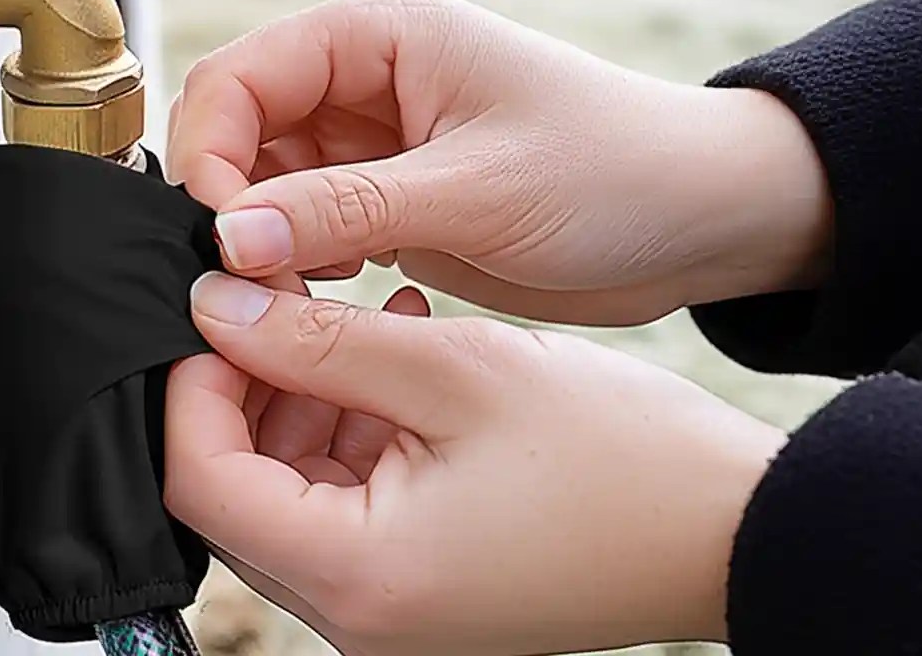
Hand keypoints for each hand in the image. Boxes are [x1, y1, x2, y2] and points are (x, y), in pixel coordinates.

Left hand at [165, 272, 786, 655]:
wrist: (726, 527)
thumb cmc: (623, 461)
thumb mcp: (454, 370)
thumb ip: (318, 339)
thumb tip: (221, 307)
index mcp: (358, 578)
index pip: (200, 479)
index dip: (195, 385)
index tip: (222, 312)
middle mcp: (358, 616)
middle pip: (239, 488)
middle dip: (254, 387)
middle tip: (292, 306)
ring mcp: (388, 610)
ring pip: (289, 491)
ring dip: (309, 401)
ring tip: (369, 326)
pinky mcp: (417, 589)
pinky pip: (345, 507)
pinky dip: (355, 433)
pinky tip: (400, 364)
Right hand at [167, 0, 831, 325]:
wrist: (696, 221)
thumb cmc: (617, 172)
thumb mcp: (478, 192)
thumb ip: (344, 212)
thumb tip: (231, 237)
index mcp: (381, 34)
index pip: (239, 78)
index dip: (211, 156)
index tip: (220, 237)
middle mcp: (367, 78)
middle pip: (240, 131)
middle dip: (232, 205)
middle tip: (250, 281)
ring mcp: (375, 141)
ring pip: (266, 185)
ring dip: (263, 241)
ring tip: (293, 294)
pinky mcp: (390, 198)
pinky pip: (307, 226)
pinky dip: (299, 264)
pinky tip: (329, 291)